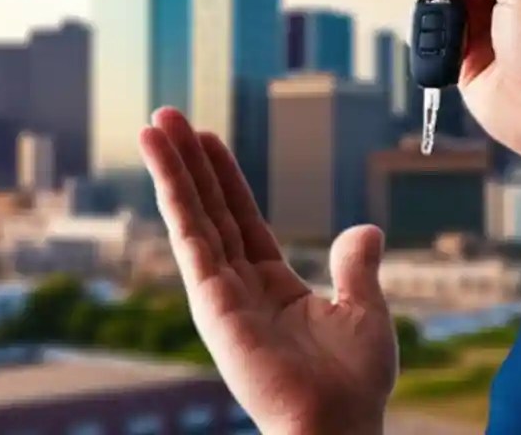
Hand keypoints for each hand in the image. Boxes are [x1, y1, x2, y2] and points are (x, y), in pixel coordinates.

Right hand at [140, 108, 394, 434]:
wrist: (338, 424)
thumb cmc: (353, 384)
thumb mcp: (365, 311)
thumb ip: (356, 268)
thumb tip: (364, 230)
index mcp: (272, 286)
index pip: (241, 218)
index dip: (224, 177)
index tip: (206, 139)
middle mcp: (238, 286)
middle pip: (210, 208)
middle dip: (189, 162)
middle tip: (168, 116)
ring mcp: (220, 292)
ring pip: (194, 215)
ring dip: (173, 168)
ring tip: (155, 123)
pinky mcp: (211, 300)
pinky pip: (191, 236)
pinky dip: (175, 195)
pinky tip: (162, 161)